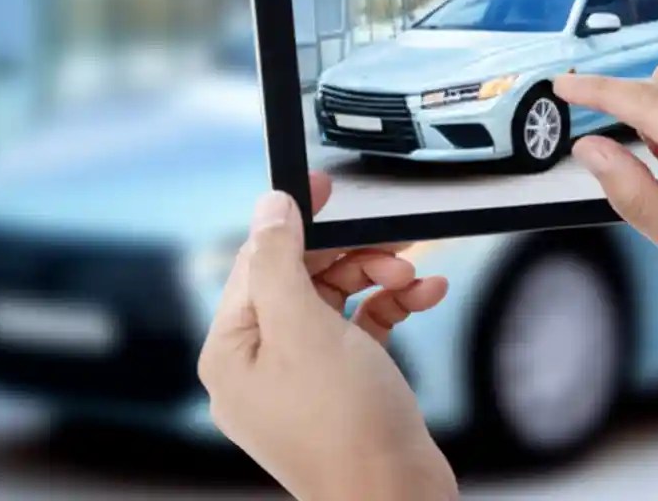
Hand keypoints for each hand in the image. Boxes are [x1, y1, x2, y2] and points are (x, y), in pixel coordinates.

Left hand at [198, 172, 456, 500]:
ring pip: (336, 300)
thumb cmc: (346, 428)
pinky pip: (362, 329)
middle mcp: (259, 363)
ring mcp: (302, 378)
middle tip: (393, 239)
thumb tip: (269, 207)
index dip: (296, 220)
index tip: (329, 187)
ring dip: (379, 278)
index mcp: (232, 350)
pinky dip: (392, 308)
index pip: (258, 262)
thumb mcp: (306, 329)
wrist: (395, 498)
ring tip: (413, 276)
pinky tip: (426, 295)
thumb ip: (282, 261)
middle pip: (302, 278)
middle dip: (351, 255)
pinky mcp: (342, 388)